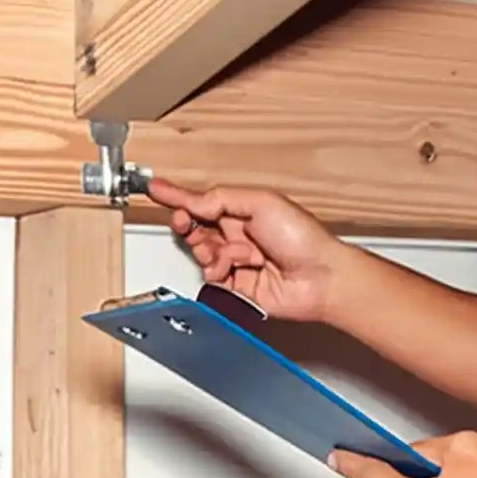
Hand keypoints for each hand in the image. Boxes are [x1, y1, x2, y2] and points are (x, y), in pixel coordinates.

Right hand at [146, 178, 348, 322]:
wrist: (320, 278)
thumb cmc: (304, 238)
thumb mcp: (261, 202)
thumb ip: (221, 198)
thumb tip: (194, 199)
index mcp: (244, 211)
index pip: (203, 201)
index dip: (178, 196)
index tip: (156, 189)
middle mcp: (238, 235)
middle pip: (196, 228)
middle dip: (188, 225)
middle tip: (184, 221)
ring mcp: (237, 262)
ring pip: (201, 254)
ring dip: (210, 251)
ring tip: (232, 252)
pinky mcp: (236, 287)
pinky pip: (211, 278)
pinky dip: (218, 272)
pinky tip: (233, 268)